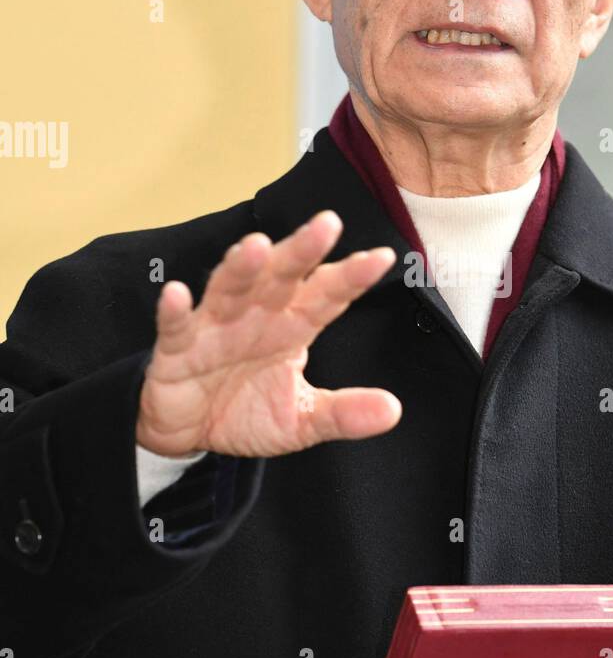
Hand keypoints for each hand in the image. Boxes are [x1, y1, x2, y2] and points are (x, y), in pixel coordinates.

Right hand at [136, 210, 401, 457]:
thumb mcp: (302, 420)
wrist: (190, 434)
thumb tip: (393, 411)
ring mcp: (214, 328)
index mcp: (292, 326)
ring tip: (256, 246)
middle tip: (327, 224)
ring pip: (230, 289)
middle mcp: (256, 316)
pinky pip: (175, 327)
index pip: (327, 295)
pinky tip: (177, 293)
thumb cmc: (247, 412)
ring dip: (242, 268)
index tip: (383, 258)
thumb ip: (344, 413)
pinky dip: (173, 310)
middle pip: (282, 277)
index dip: (352, 277)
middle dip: (302, 251)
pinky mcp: (175, 349)